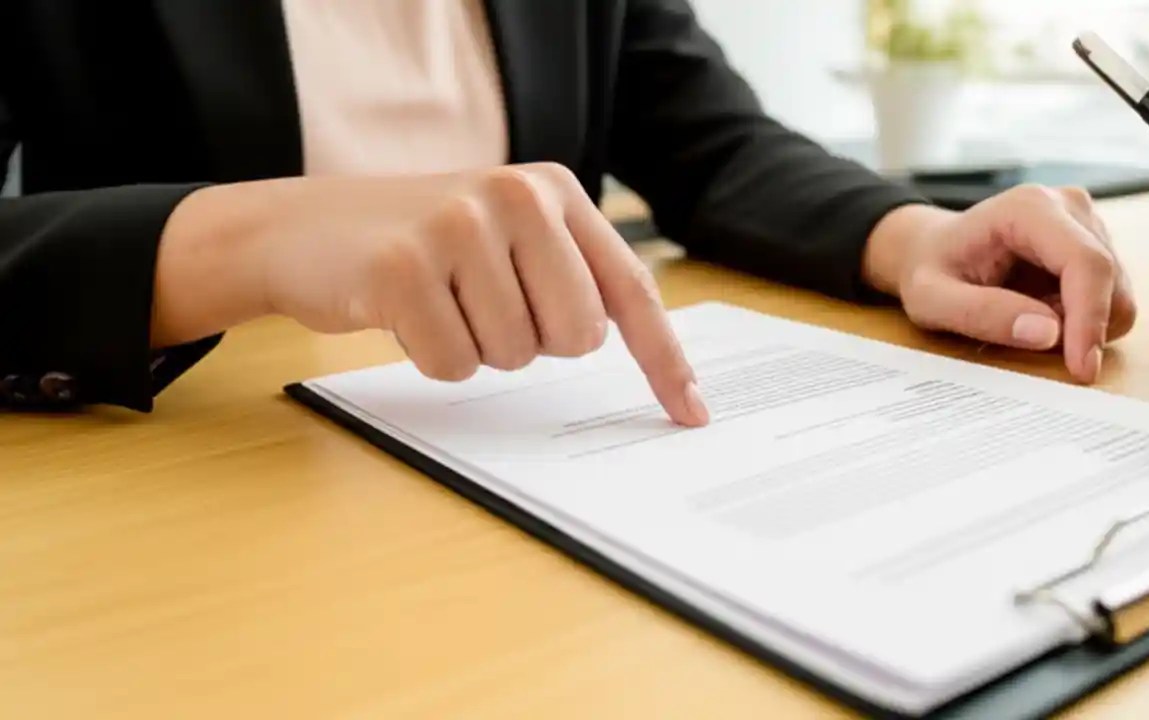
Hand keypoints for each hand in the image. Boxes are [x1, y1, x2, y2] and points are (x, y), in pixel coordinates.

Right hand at [152, 163, 708, 425]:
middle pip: (577, 335)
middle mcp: (513, 196)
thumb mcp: (506, 235)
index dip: (664, 358)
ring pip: (513, 355)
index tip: (690, 414)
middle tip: (485, 305)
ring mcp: (456, 228)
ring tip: (440, 300)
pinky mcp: (401, 269)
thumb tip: (649, 356)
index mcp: (552, 189)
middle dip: (535, 343)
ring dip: (477, 347)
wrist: (302, 227)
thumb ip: (572, 274)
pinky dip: (431, 357)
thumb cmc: (423, 244)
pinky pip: (453, 366)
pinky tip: (405, 313)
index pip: (629, 288)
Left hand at [862, 185, 1136, 382]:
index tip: (1081, 369)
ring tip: (1022, 317)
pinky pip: (1109, 298)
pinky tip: (1039, 311)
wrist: (930, 251)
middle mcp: (1069, 206)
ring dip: (1078, 325)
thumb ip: (981, 314)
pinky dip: (1079, 320)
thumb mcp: (932, 300)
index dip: (1091, 320)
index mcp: (1029, 208)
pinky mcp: (1094, 245)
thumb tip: (1048, 333)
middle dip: (1080, 328)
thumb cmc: (928, 271)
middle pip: (1111, 280)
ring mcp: (1087, 224)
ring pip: (1116, 293)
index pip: (1086, 264)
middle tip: (1023, 339)